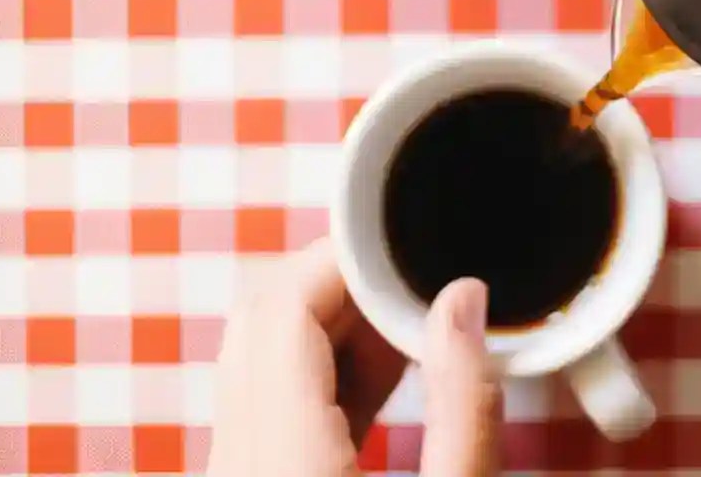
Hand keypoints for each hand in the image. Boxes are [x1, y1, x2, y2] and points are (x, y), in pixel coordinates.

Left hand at [206, 238, 501, 475]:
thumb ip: (465, 406)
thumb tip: (462, 299)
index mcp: (284, 462)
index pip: (282, 311)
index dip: (340, 260)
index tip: (406, 246)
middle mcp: (238, 461)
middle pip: (260, 322)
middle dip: (338, 288)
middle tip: (415, 288)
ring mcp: (235, 470)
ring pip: (256, 356)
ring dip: (329, 327)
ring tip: (410, 334)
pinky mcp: (251, 476)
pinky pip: (262, 399)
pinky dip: (317, 371)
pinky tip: (381, 378)